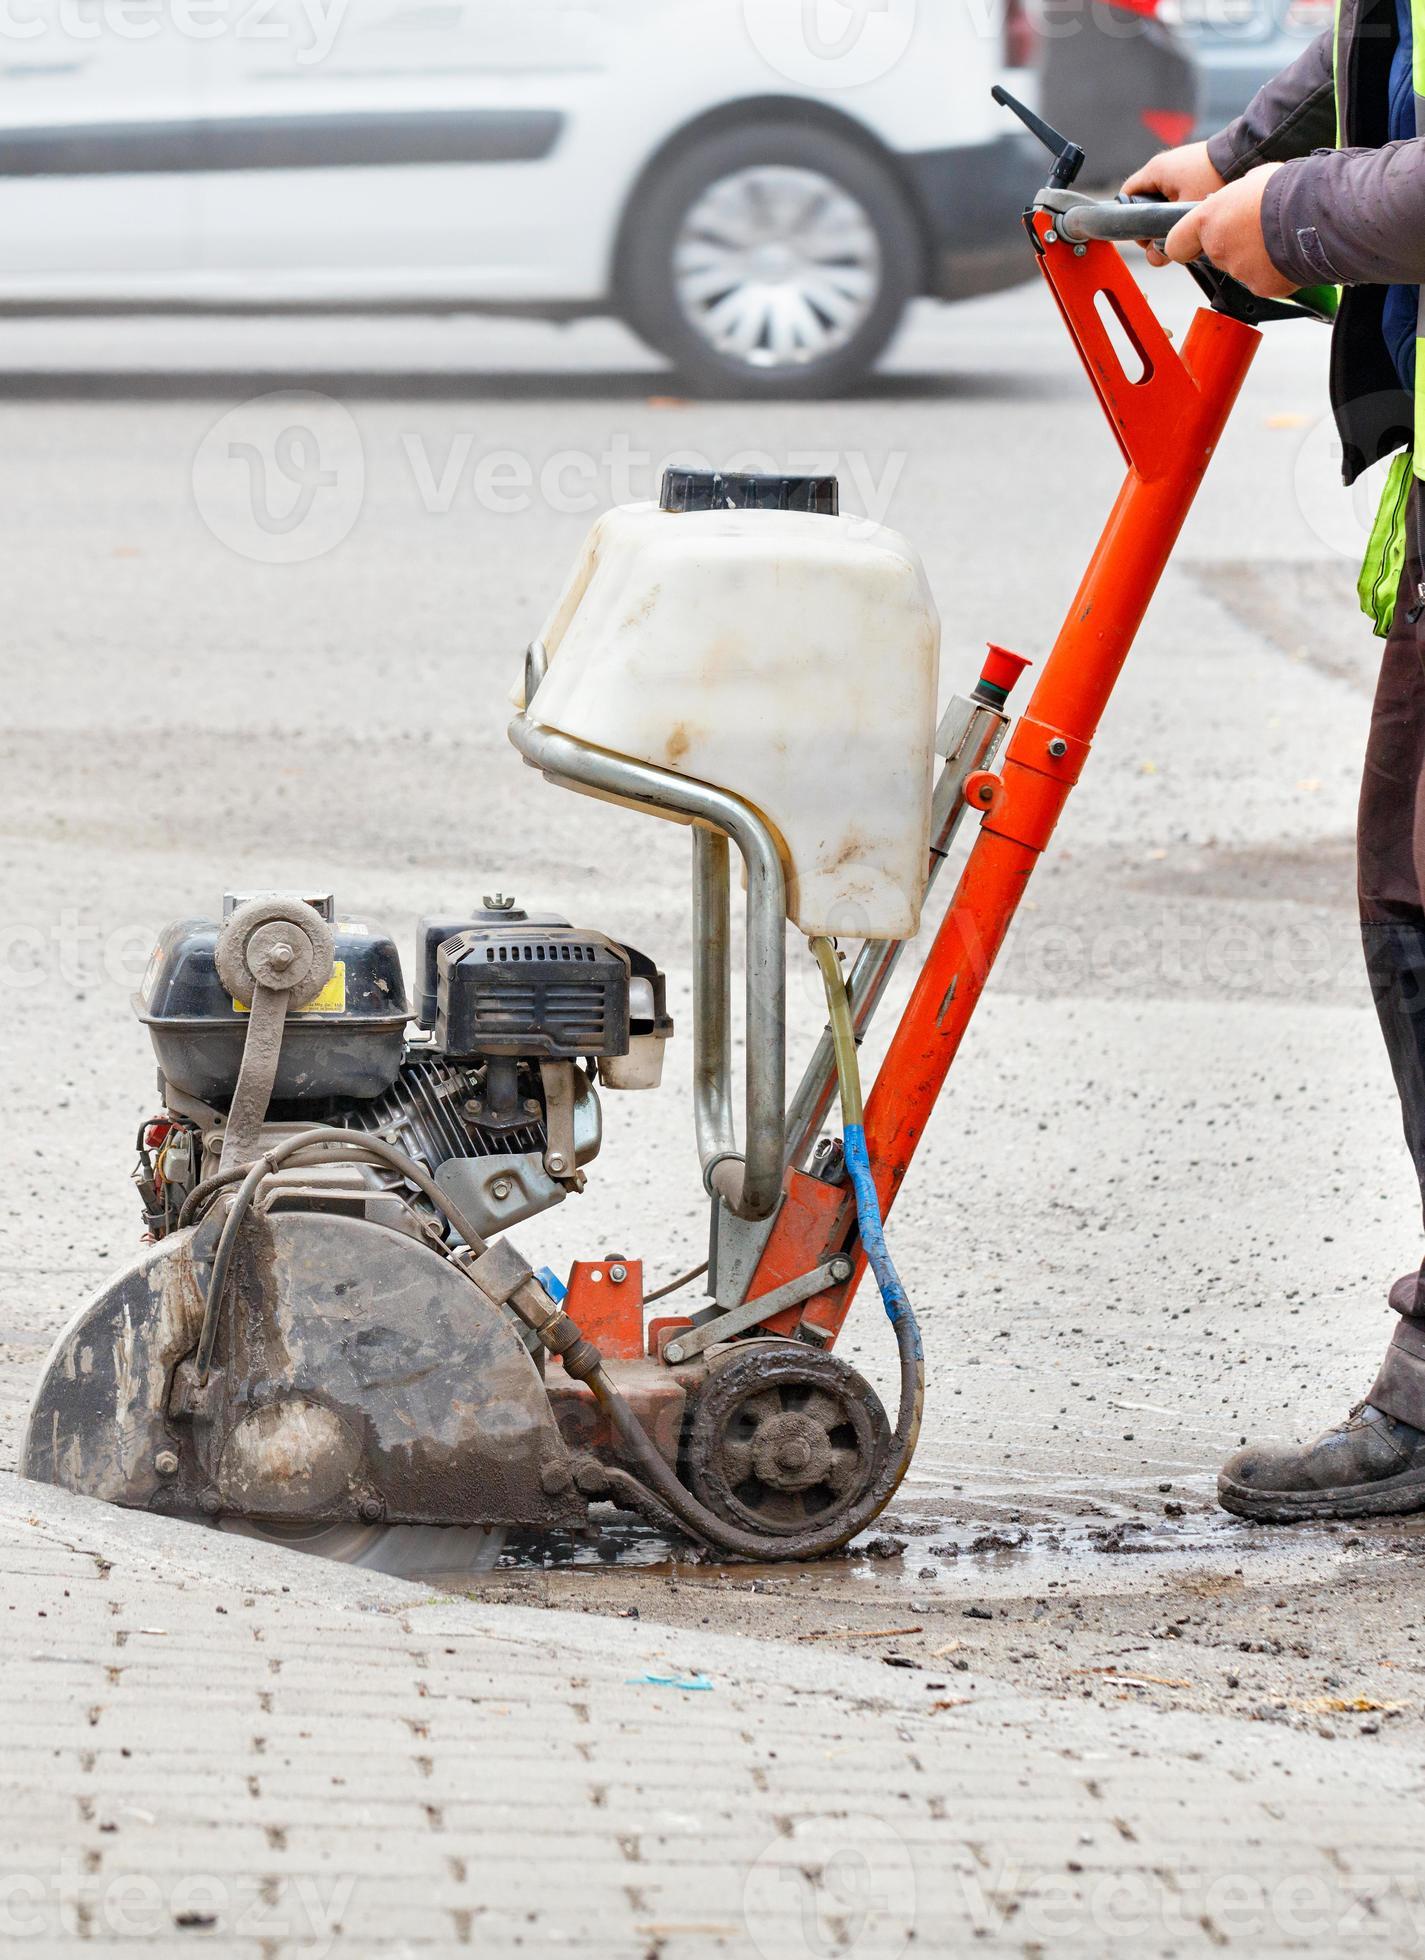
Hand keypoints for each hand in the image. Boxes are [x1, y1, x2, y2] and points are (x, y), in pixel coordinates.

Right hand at [1123, 141, 1227, 264]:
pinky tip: (1194, 217)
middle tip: (1167, 238)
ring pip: (1161, 202)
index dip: (1130, 220)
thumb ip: (1166, 239)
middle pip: (1143, 203)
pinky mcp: (1192, 172)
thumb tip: (1155, 257)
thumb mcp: (1185, 215)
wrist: (1246, 156)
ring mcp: (1178, 169)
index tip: (1144, 237)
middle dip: (1153, 225)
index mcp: (1155, 170)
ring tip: (1185, 226)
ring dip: (1169, 219)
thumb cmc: (1215, 179)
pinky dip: (1181, 209)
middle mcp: (1163, 167)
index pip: (1126, 196)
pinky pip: (1177, 195)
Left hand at [1163, 164, 1294, 296]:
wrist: (1319, 212)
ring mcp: (1238, 270)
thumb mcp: (1253, 180)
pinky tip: (1288, 253)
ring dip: (1254, 256)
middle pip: (1215, 253)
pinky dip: (1273, 270)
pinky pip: (1262, 280)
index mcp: (1209, 219)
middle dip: (1232, 244)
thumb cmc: (1288, 189)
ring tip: (1278, 237)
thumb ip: (1234, 199)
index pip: (1176, 243)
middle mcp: (1218, 248)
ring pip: (1239, 267)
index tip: (1192, 243)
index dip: (1184, 243)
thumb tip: (1237, 201)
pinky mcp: (1259, 287)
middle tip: (1257, 228)